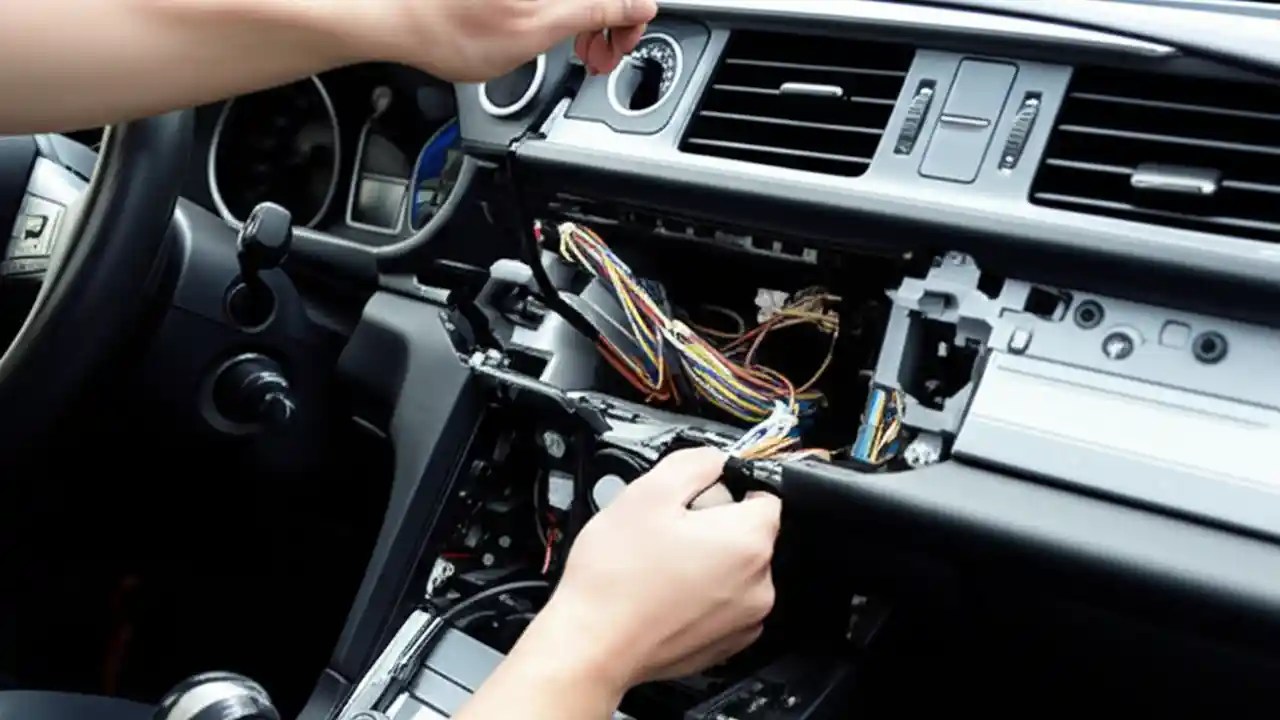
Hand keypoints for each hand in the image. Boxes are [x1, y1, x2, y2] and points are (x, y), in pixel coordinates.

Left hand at [386, 0, 656, 81]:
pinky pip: (556, 3)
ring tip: (577, 50)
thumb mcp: (539, 30)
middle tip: (598, 55)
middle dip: (610, 21)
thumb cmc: (453, 31)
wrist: (400, 20)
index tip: (621, 44)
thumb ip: (595, 10)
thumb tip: (639, 5)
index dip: (631, 18)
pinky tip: (552, 35)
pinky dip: (562, 15)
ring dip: (587, 20)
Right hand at [523, 448, 780, 694]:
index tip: (697, 496)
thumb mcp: (649, 492)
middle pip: (749, 533)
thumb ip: (694, 462)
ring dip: (707, 561)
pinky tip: (665, 593)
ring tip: (660, 565)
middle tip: (667, 531)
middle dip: (713, 525)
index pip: (765, 495)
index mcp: (748, 542)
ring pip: (735, 569)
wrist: (593, 644)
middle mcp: (759, 584)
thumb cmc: (616, 577)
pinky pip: (725, 604)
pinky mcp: (726, 644)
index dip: (728, 488)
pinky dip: (703, 595)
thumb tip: (715, 459)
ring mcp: (745, 620)